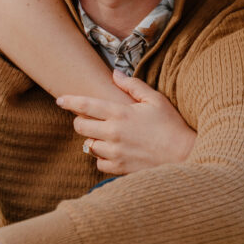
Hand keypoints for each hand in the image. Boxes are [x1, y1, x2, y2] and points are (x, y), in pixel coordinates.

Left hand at [56, 70, 196, 174]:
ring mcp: (115, 152)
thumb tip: (115, 74)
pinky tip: (114, 152)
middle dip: (81, 121)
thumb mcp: (156, 100)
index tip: (60, 100)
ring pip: (88, 146)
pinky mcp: (119, 168)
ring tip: (108, 136)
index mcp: (120, 113)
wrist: (184, 156)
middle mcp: (113, 133)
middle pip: (80, 127)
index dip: (69, 101)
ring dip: (93, 140)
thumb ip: (133, 86)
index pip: (85, 105)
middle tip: (91, 120)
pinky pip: (99, 163)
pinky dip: (102, 157)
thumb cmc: (171, 126)